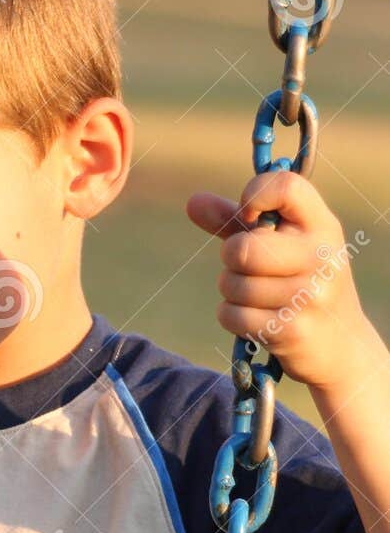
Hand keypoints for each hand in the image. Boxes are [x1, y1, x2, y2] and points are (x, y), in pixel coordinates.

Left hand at [186, 171, 369, 390]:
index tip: (248, 217)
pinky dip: (232, 317)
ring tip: (256, 296)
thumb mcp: (282, 245)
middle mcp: (321, 257)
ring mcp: (310, 296)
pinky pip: (231, 315)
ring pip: (232, 284)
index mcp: (322, 226)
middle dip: (230, 259)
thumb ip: (237, 222)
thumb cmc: (302, 283)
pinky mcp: (292, 330)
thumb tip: (192, 202)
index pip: (285, 187)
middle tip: (246, 268)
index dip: (253, 195)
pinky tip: (256, 319)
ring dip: (230, 291)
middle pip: (243, 248)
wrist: (341, 346)